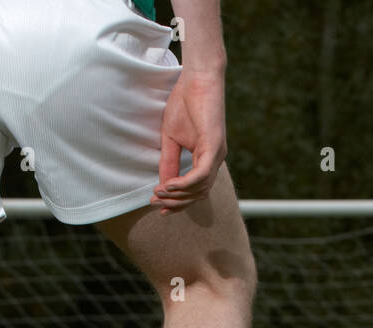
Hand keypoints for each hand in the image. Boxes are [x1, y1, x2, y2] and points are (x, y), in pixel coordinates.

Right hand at [152, 68, 225, 213]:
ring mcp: (217, 154)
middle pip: (199, 194)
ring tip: (159, 192)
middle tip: (155, 202)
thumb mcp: (171, 138)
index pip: (195, 190)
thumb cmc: (185, 103)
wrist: (197, 78)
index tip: (156, 203)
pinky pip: (201, 174)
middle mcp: (216, 159)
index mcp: (208, 158)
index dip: (177, 201)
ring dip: (178, 195)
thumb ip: (168, 162)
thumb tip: (163, 186)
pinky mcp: (215, 146)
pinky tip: (169, 185)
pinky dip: (185, 183)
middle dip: (176, 202)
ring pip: (200, 188)